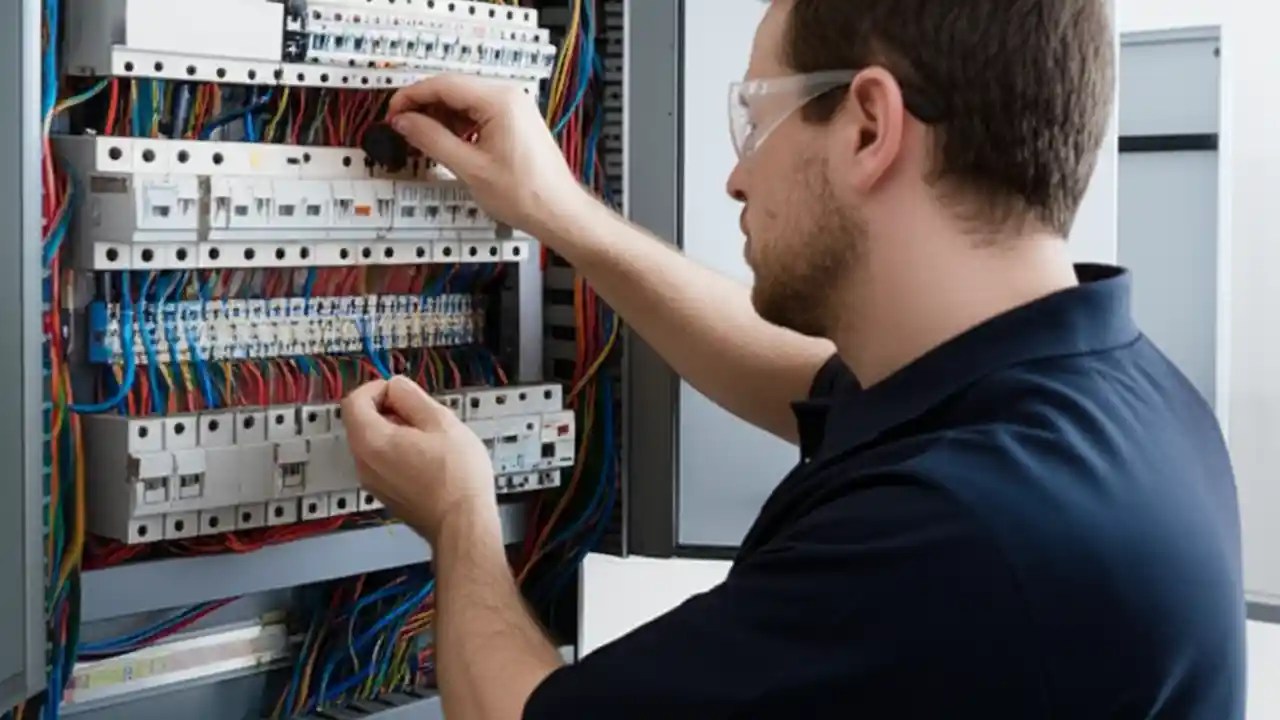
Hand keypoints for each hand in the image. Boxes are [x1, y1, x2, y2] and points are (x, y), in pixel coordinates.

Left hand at [342, 376, 496, 543]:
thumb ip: (411, 396)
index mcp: (371, 441)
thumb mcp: (441, 421)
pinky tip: (429, 460)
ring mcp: (372, 482)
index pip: (354, 401)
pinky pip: (383, 463)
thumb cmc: (456, 476)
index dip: (377, 388)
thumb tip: (396, 387)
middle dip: (388, 410)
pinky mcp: (385, 495)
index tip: (400, 392)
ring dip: (396, 432)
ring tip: (430, 439)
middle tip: (422, 415)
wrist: (463, 523)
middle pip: (362, 422)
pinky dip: (398, 453)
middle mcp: (363, 463)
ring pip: (373, 444)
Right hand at [385, 74, 591, 237]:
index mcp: (500, 101)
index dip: (411, 97)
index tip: (393, 112)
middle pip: (452, 89)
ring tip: (422, 140)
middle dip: (424, 107)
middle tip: (402, 127)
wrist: (558, 212)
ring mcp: (514, 108)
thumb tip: (404, 122)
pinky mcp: (514, 122)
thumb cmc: (526, 194)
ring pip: (463, 102)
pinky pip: (477, 113)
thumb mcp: (469, 167)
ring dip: (440, 118)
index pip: (443, 84)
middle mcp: (509, 97)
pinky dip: (458, 126)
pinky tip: (447, 144)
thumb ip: (432, 140)